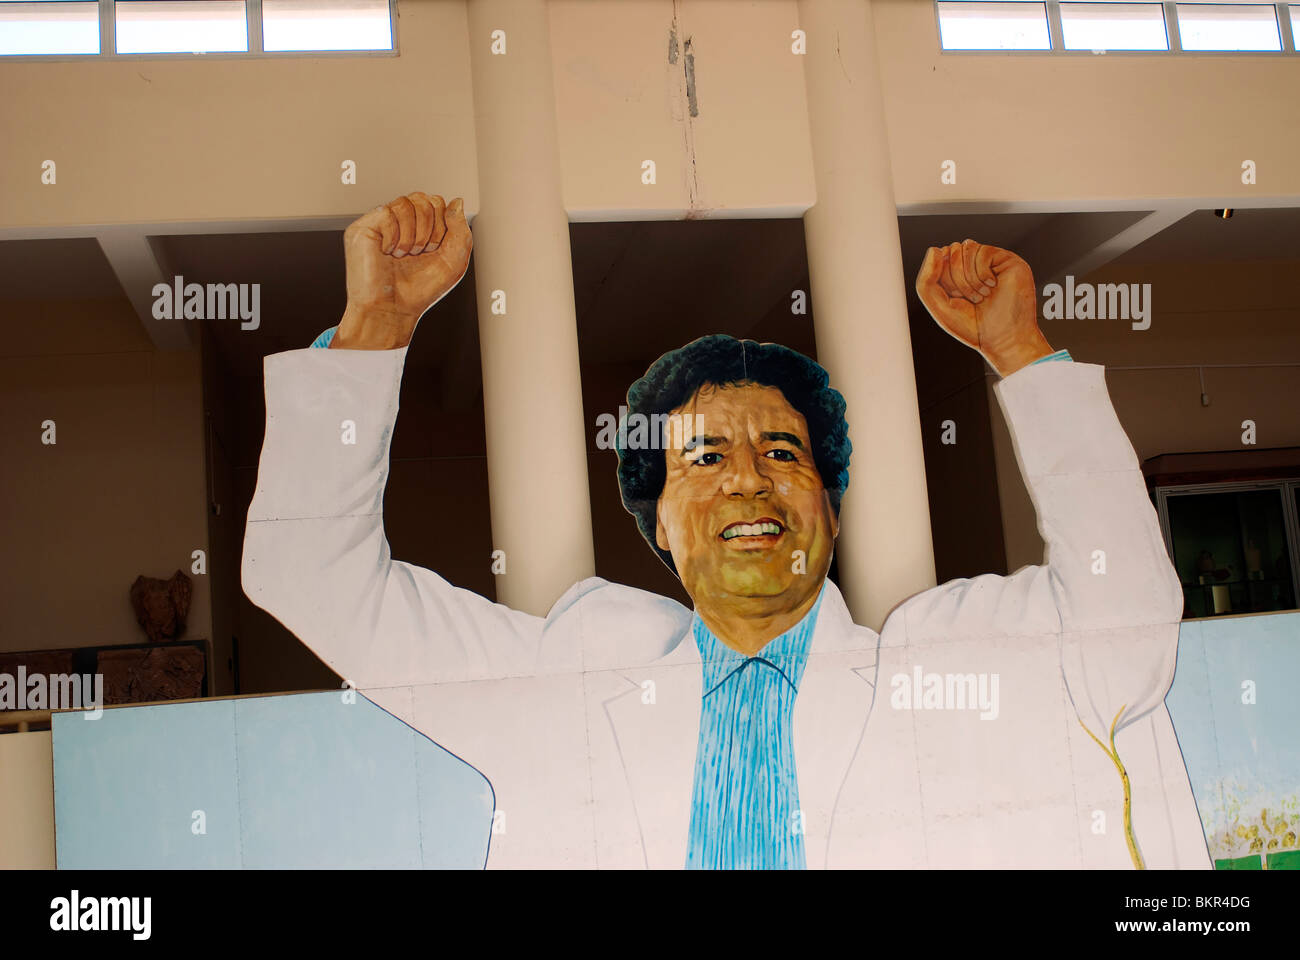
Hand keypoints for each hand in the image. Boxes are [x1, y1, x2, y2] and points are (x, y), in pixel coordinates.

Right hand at [331, 192, 472, 349]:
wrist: (394, 310)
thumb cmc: (420, 290)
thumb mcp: (454, 261)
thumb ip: (460, 230)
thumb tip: (457, 201)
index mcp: (419, 226)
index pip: (437, 203)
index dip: (443, 226)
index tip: (434, 250)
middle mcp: (399, 221)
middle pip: (424, 199)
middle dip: (430, 230)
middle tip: (419, 254)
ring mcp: (380, 222)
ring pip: (406, 203)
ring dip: (413, 236)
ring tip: (403, 256)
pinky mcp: (362, 227)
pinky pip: (387, 212)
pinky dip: (394, 237)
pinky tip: (388, 253)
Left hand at [915, 240, 1052, 375]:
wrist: (1003, 339)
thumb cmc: (973, 327)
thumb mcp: (939, 305)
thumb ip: (926, 280)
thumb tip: (934, 250)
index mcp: (956, 274)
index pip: (939, 257)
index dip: (941, 277)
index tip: (954, 298)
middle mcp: (973, 265)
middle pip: (951, 251)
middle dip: (955, 278)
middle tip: (971, 299)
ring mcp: (991, 261)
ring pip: (966, 247)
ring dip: (969, 278)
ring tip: (982, 296)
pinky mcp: (1007, 260)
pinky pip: (983, 251)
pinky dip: (982, 273)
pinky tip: (992, 287)